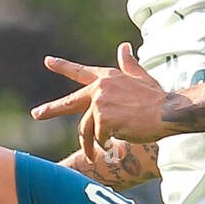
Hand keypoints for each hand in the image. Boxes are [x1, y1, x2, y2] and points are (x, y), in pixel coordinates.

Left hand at [31, 43, 170, 159]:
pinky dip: (106, 146)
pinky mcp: (104, 120)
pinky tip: (117, 146)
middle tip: (36, 114)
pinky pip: (99, 138)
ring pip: (86, 129)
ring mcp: (101, 104)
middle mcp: (100, 89)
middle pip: (70, 102)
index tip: (47, 60)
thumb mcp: (141, 78)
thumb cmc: (157, 97)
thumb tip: (124, 47)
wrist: (168, 111)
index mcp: (108, 78)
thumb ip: (128, 65)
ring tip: (93, 156)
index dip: (63, 66)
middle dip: (51, 109)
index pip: (81, 72)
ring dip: (89, 145)